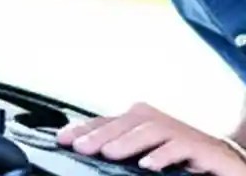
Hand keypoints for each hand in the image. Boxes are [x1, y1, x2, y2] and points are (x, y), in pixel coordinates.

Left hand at [57, 102, 245, 173]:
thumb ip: (117, 146)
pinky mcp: (198, 146)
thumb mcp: (141, 150)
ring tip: (108, 153)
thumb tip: (82, 146)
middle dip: (98, 135)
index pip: (104, 122)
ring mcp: (176, 131)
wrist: (223, 159)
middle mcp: (154, 121)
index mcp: (136, 121)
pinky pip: (178, 147)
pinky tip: (148, 164)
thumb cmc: (178, 153)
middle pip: (122, 123)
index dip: (82, 129)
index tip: (61, 139)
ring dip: (126, 142)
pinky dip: (162, 155)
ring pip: (147, 130)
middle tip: (79, 147)